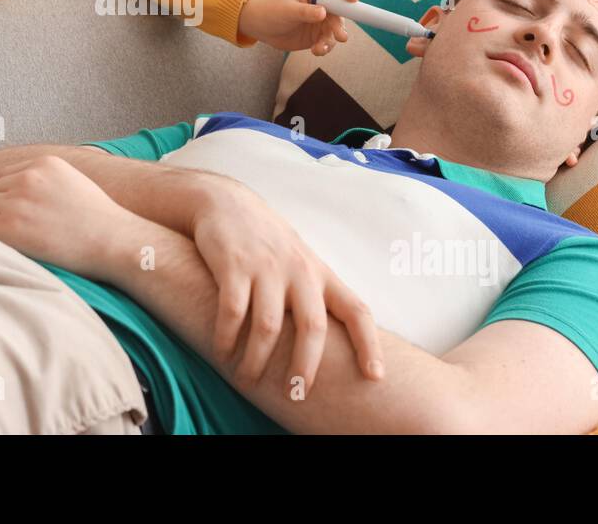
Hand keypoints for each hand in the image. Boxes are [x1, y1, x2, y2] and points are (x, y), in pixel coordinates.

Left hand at [0, 155, 134, 276]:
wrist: (113, 243)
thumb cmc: (99, 223)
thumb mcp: (75, 184)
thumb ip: (48, 181)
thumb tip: (22, 193)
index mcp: (45, 163)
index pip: (4, 176)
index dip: (3, 197)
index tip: (7, 215)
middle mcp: (28, 177)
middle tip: (0, 232)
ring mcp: (17, 200)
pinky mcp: (10, 226)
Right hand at [190, 184, 384, 392]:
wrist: (225, 202)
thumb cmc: (267, 241)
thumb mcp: (301, 261)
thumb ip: (315, 294)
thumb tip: (332, 340)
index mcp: (320, 274)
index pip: (356, 309)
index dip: (369, 344)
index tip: (375, 376)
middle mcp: (299, 271)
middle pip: (313, 327)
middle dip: (306, 367)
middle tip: (297, 394)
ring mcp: (266, 268)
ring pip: (269, 327)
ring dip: (257, 361)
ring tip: (247, 380)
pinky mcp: (233, 266)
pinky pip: (232, 312)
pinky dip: (227, 338)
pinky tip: (222, 352)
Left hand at [237, 0, 360, 54]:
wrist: (261, 27)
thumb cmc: (272, 11)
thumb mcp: (287, 10)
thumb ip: (304, 12)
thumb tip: (323, 13)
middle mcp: (321, 3)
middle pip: (339, 12)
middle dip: (340, 25)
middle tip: (341, 37)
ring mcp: (320, 20)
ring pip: (334, 29)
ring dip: (331, 40)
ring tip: (320, 48)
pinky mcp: (317, 34)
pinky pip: (327, 41)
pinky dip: (324, 47)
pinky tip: (316, 51)